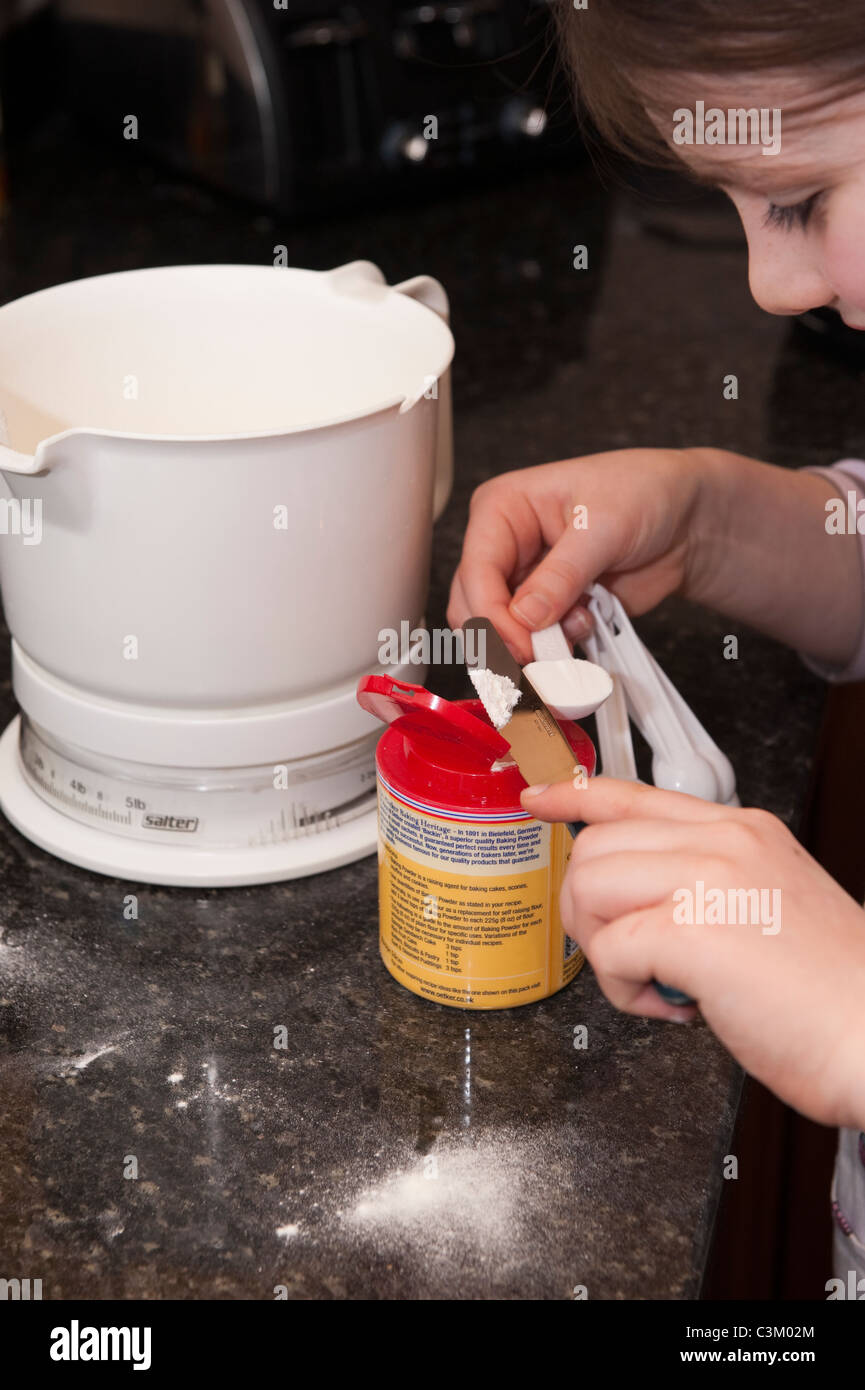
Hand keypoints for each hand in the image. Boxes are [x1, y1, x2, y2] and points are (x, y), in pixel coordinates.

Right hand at [447, 448, 703, 662]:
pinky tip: (590, 623)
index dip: (492, 614)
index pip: (476, 570)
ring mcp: (525, 581)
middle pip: (474, 606)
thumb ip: (562, 575)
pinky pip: (534, 643)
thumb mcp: (603, 527)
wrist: (688, 521)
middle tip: (542, 657)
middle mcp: (504, 546)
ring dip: (535, 645)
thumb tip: (524, 617)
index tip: (522, 645)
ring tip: (579, 627)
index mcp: (502, 508)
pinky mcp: (548, 610)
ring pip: (500, 632)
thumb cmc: (645, 494)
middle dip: (506, 637)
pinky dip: (557, 649)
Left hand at [522, 776, 864, 1129]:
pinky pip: (609, 949)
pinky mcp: (692, 930)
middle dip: (589, 911)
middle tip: (629, 956)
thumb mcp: (769, 903)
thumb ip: (708, 884)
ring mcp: (707, 879)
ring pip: (589, 889)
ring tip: (656, 981)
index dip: (575, 797)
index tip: (539, 801)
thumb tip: (643, 901)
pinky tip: (675, 1005)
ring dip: (603, 949)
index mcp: (741, 830)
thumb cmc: (830, 993)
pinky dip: (625, 991)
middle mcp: (723, 841)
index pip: (634, 795)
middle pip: (594, 848)